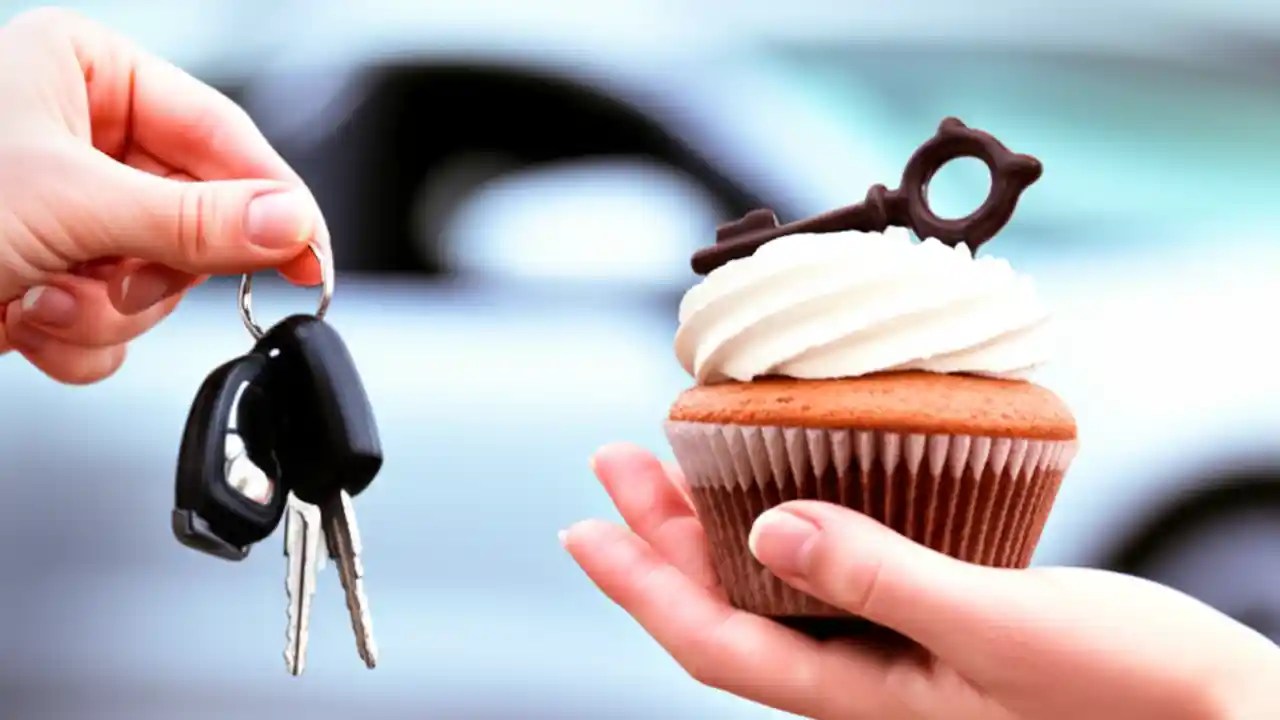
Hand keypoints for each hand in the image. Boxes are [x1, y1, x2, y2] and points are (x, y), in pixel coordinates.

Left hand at [0, 7, 326, 382]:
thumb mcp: (71, 204)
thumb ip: (196, 220)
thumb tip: (290, 225)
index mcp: (83, 73)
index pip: (220, 135)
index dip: (274, 201)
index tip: (313, 255)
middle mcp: (78, 136)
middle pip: (195, 217)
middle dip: (152, 269)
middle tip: (117, 275)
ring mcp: (67, 212)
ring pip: (159, 278)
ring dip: (106, 309)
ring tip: (41, 300)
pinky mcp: (51, 274)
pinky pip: (117, 317)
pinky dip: (79, 337)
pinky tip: (23, 321)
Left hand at [564, 443, 1279, 719]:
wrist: (1219, 713)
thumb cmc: (1131, 691)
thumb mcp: (1002, 628)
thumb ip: (884, 578)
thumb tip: (772, 526)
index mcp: (866, 697)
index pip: (717, 642)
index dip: (641, 588)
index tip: (584, 528)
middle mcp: (866, 678)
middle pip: (731, 606)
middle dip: (662, 536)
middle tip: (615, 460)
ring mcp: (898, 652)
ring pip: (777, 585)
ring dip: (718, 522)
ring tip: (676, 462)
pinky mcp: (937, 619)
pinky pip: (836, 569)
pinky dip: (795, 520)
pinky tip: (791, 486)